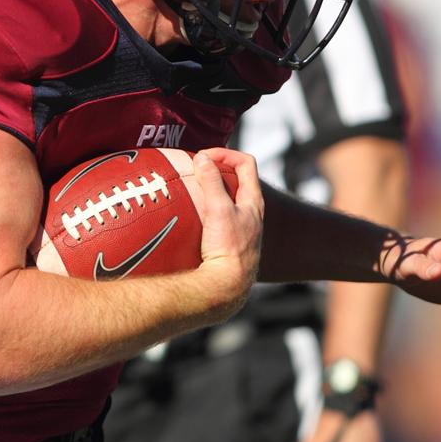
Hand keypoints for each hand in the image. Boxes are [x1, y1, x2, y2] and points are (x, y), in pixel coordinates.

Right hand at [191, 148, 262, 322]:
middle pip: (237, 181)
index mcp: (254, 202)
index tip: (203, 157)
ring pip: (226, 203)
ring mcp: (240, 231)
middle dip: (216, 171)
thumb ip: (211, 182)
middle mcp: (251, 215)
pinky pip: (216, 222)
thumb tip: (202, 158)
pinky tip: (186, 221)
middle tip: (193, 170)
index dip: (226, 153)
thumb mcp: (219, 210)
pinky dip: (203, 214)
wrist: (228, 288)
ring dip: (209, 193)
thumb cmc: (228, 249)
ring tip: (188, 193)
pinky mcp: (228, 245)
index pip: (246, 162)